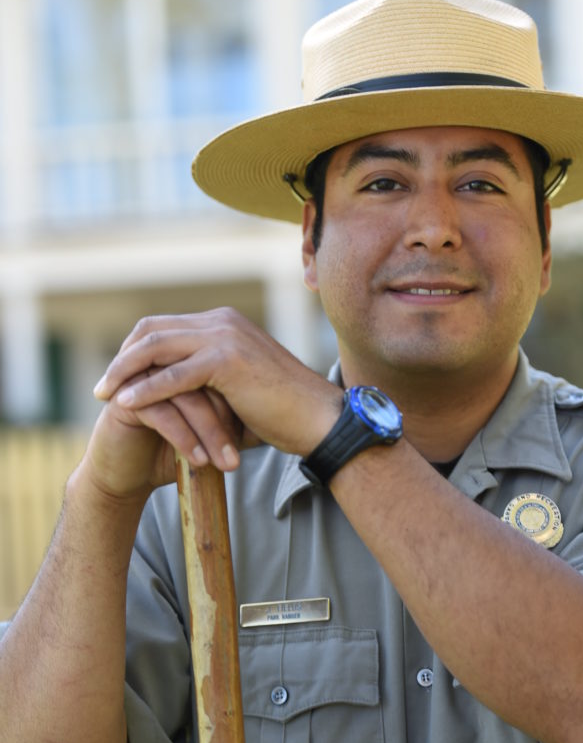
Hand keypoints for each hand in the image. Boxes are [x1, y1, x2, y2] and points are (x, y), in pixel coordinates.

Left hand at [92, 307, 340, 482]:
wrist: (321, 420)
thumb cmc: (285, 414)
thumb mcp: (240, 388)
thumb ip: (209, 382)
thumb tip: (178, 398)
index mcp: (225, 323)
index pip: (164, 326)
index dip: (134, 350)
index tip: (116, 377)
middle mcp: (223, 321)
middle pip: (152, 330)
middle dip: (122, 358)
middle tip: (101, 387)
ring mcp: (226, 337)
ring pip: (156, 347)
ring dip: (125, 372)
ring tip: (104, 396)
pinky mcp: (228, 361)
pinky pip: (174, 375)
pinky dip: (147, 390)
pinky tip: (126, 405)